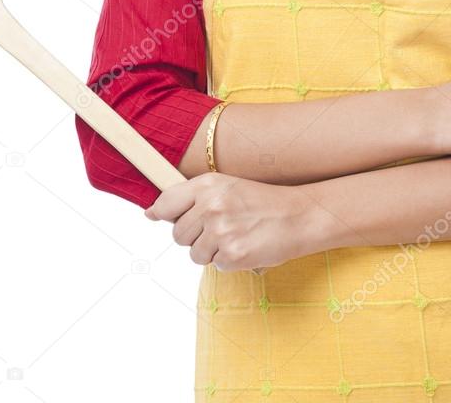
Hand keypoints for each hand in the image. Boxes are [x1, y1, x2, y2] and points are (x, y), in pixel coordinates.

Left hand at [144, 173, 315, 272]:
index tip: (164, 218)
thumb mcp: (226, 187)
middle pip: (178, 235)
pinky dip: (229, 261)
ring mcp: (221, 231)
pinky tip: (246, 246)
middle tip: (221, 227)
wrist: (299, 215)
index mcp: (208, 184)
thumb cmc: (261, 202)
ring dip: (212, 251)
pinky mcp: (233, 254)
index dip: (164, 215)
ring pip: (194, 254)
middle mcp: (211, 205)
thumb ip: (190, 198)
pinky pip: (215, 266)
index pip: (166, 203)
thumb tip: (151, 213)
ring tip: (236, 235)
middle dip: (195, 237)